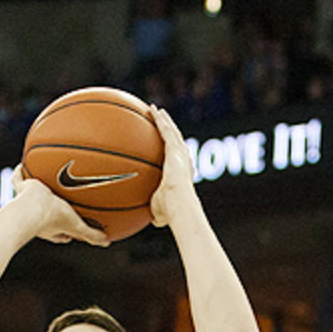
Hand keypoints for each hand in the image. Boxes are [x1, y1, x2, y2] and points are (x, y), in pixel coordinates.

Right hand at [10, 165, 109, 246]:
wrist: (32, 208)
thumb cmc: (53, 218)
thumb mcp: (77, 226)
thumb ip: (91, 235)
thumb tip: (107, 242)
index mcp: (51, 227)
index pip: (60, 234)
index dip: (66, 234)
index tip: (71, 233)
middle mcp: (39, 216)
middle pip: (47, 215)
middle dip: (54, 211)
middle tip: (60, 205)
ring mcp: (28, 203)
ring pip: (34, 198)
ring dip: (38, 192)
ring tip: (43, 182)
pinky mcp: (22, 189)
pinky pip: (19, 180)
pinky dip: (19, 173)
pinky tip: (21, 164)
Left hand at [147, 104, 196, 227]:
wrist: (177, 203)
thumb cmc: (169, 211)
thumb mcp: (158, 211)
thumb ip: (155, 212)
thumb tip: (150, 221)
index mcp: (180, 173)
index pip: (177, 158)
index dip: (172, 150)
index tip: (167, 145)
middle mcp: (183, 160)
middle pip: (175, 140)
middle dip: (168, 129)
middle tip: (161, 121)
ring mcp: (180, 153)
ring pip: (172, 131)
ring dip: (164, 120)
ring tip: (156, 110)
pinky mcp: (175, 148)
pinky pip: (166, 130)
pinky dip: (160, 119)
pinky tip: (153, 110)